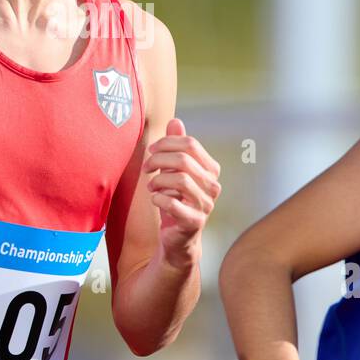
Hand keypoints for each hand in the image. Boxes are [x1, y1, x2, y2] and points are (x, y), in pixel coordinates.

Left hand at [140, 118, 221, 266]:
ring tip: (152, 186)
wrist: (177, 238)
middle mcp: (213, 186)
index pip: (190, 144)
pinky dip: (158, 199)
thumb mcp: (174, 171)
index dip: (166, 143)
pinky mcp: (194, 222)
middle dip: (159, 160)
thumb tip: (175, 121)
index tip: (151, 150)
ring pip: (180, 180)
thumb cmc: (176, 200)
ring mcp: (206, 205)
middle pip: (184, 160)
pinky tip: (155, 200)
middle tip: (146, 168)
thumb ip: (176, 147)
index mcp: (211, 170)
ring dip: (158, 181)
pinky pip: (173, 204)